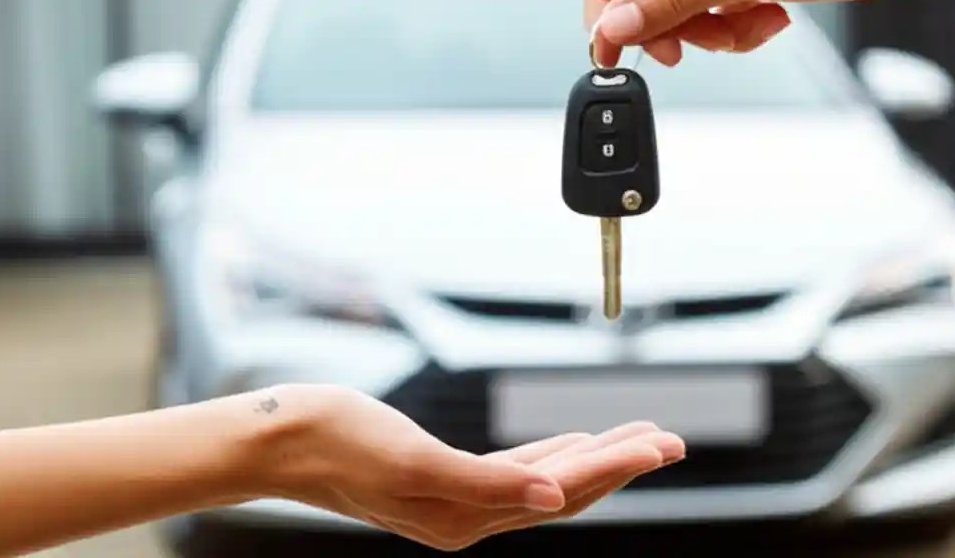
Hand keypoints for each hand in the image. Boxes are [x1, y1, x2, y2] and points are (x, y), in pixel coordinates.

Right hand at [251, 384, 683, 550]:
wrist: (283, 439)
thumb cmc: (341, 442)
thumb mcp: (414, 462)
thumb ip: (485, 484)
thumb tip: (552, 501)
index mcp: (467, 517)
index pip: (563, 492)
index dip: (615, 466)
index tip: (661, 444)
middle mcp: (470, 517)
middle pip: (566, 491)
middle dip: (620, 464)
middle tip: (671, 440)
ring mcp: (458, 501)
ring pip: (547, 480)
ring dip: (594, 458)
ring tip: (639, 437)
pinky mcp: (445, 478)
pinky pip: (516, 472)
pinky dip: (552, 457)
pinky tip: (571, 444)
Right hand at [585, 0, 930, 66]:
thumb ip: (669, 0)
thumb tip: (612, 26)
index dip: (606, 4)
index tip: (609, 51)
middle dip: (671, 21)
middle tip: (687, 49)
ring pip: (676, 0)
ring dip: (707, 27)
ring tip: (748, 27)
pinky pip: (709, 3)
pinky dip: (732, 22)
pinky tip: (769, 17)